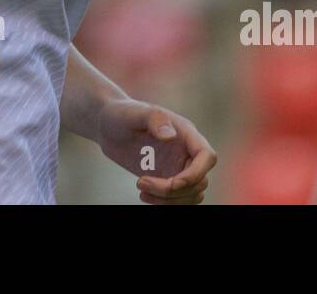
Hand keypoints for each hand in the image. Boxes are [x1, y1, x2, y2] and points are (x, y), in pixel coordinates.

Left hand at [96, 99, 216, 203]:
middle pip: (200, 181)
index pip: (207, 156)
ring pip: (193, 194)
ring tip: (141, 189)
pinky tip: (143, 195)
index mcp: (185, 133)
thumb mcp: (133, 113)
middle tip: (141, 182)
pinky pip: (178, 199)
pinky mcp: (168, 179)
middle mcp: (186, 151)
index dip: (196, 174)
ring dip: (169, 200)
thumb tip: (170, 135)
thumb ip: (154, 119)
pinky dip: (164, 203)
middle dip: (174, 190)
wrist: (109, 126)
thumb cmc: (121, 114)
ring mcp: (178, 167)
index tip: (171, 183)